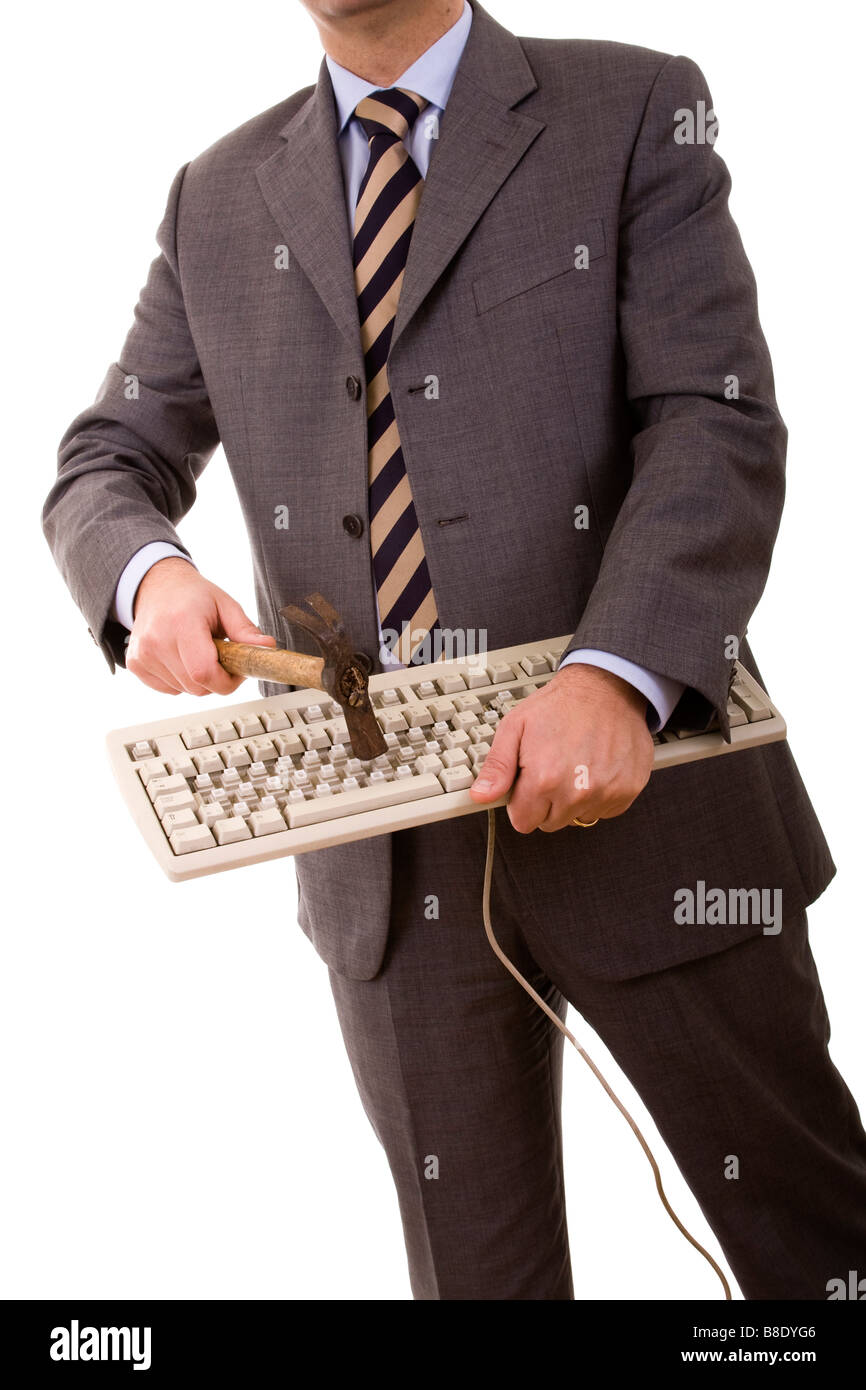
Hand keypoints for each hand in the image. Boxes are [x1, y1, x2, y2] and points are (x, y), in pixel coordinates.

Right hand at [126, 557, 275, 695]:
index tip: (237, 673)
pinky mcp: (135, 664)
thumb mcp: (225, 605)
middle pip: (196, 686)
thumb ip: (245, 631)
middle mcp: (157, 639)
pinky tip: (182, 658)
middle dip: (216, 680)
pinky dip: (181, 681)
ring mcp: (143, 654)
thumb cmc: (192, 596)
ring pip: (184, 690)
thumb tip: (266, 648)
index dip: (226, 681)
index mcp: (182, 622)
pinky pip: (169, 689)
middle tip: (222, 659)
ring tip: (199, 652)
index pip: (204, 672)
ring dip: (199, 680)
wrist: (156, 586)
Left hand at [469, 663, 653, 832]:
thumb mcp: (516, 727)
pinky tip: (594, 768)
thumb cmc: (561, 704)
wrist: (606, 687)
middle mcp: (578, 792)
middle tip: (552, 768)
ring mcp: (606, 793)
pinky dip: (598, 796)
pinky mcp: (627, 791)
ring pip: (578, 819)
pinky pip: (604, 812)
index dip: (522, 803)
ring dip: (573, 800)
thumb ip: (498, 766)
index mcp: (545, 779)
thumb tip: (481, 796)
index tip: (528, 784)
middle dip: (546, 802)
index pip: (523, 822)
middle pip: (550, 823)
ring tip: (575, 765)